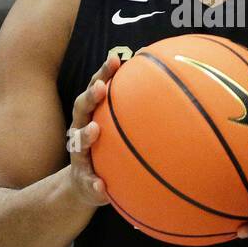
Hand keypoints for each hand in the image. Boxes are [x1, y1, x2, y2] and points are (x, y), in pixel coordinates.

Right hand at [64, 54, 120, 208]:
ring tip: (95, 130)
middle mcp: (81, 131)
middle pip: (80, 109)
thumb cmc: (109, 149)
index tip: (114, 60)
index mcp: (92, 115)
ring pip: (78, 142)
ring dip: (85, 135)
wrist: (85, 185)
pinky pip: (88, 181)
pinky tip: (101, 185)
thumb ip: (135, 112)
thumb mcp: (119, 130)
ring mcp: (79, 155)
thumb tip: (169, 85)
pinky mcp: (83, 180)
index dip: (103, 74)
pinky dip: (94, 184)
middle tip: (100, 88)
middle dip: (89, 97)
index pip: (96, 89)